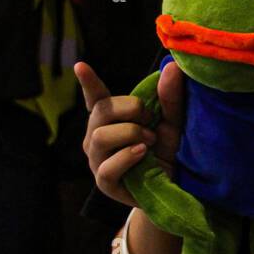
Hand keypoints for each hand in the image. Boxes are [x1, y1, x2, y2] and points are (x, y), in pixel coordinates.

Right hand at [75, 61, 184, 206]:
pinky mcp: (103, 182)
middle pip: (101, 111)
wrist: (173, 187)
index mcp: (110, 119)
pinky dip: (127, 157)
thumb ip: (170, 98)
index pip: (95, 98)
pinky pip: (107, 166)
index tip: (81, 66)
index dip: (88, 82)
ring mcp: (97, 160)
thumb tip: (171, 66)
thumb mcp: (172, 123)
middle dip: (130, 110)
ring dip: (130, 134)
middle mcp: (96, 136)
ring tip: (149, 141)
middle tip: (151, 121)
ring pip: (100, 137)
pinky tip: (142, 153)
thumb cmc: (166, 151)